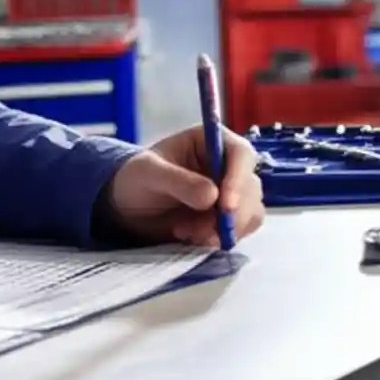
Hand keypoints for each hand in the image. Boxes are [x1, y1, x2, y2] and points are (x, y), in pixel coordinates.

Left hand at [103, 124, 264, 246]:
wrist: (128, 207)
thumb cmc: (136, 179)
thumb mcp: (147, 174)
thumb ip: (177, 181)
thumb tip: (212, 196)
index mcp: (211, 141)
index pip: (241, 153)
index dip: (238, 178)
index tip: (225, 205)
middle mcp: (228, 165)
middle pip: (251, 187)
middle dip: (230, 213)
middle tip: (200, 231)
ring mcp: (231, 192)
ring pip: (250, 211)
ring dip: (223, 229)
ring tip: (184, 233)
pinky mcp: (229, 216)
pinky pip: (240, 229)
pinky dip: (221, 238)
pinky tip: (191, 238)